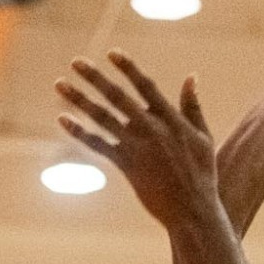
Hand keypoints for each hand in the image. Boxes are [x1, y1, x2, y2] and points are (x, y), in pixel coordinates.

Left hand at [56, 51, 218, 229]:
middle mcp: (151, 129)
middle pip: (117, 97)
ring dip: (79, 99)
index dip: (128, 68)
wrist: (193, 210)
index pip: (145, 86)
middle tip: (76, 61)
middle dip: (95, 77)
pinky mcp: (126, 165)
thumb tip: (191, 76)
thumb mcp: (203, 136)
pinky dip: (79, 132)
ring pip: (102, 118)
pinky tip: (63, 119)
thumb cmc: (201, 173)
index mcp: (171, 119)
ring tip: (60, 84)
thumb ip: (193, 106)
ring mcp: (136, 147)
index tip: (112, 53)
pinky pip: (97, 145)